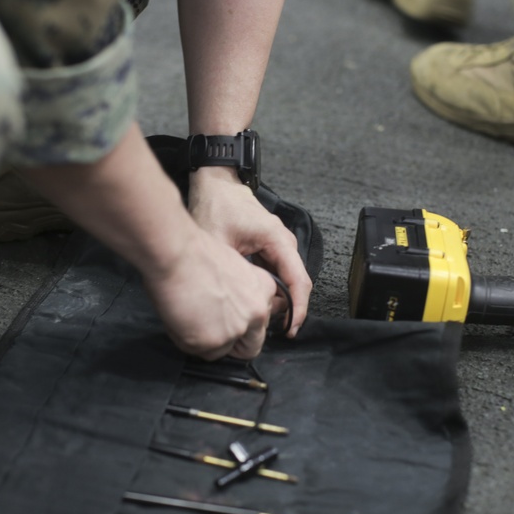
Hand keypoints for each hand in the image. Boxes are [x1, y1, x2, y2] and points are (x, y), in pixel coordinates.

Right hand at [143, 225, 277, 359]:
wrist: (176, 254)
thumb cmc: (195, 254)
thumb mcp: (233, 268)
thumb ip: (243, 293)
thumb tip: (233, 309)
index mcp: (264, 289)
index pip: (263, 322)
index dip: (245, 326)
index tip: (230, 323)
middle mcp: (256, 313)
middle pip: (251, 346)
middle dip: (233, 343)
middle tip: (211, 330)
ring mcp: (235, 330)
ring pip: (223, 351)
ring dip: (208, 341)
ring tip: (191, 317)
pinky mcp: (212, 342)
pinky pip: (201, 353)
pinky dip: (189, 341)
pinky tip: (181, 320)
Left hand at [188, 167, 311, 336]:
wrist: (214, 182)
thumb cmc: (215, 205)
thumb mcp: (217, 244)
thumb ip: (231, 273)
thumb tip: (235, 303)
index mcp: (277, 240)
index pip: (299, 281)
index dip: (298, 309)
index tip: (290, 331)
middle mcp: (283, 242)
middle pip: (295, 283)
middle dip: (286, 309)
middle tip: (267, 330)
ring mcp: (277, 244)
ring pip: (285, 279)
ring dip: (276, 299)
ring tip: (256, 317)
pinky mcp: (268, 246)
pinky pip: (275, 272)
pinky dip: (267, 288)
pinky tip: (250, 299)